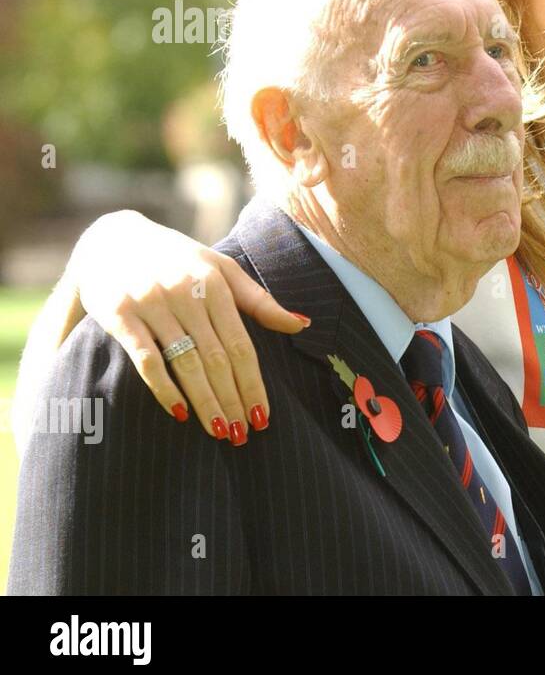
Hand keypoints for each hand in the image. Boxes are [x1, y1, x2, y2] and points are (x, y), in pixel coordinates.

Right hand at [69, 211, 307, 443]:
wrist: (112, 239)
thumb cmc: (178, 260)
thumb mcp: (221, 268)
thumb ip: (259, 300)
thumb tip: (302, 325)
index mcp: (216, 283)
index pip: (241, 344)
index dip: (253, 383)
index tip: (264, 416)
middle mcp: (185, 293)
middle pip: (216, 358)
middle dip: (232, 399)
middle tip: (243, 434)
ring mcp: (152, 303)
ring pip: (185, 362)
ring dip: (205, 401)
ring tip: (219, 430)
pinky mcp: (119, 314)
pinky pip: (145, 358)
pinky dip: (163, 388)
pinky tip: (179, 413)